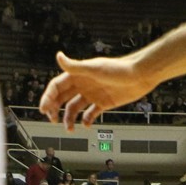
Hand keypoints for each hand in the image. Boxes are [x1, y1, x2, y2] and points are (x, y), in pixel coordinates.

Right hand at [40, 52, 155, 130]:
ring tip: (69, 128)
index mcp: (78, 75)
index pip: (56, 87)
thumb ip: (75, 66)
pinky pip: (90, 113)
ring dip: (69, 118)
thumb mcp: (95, 68)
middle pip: (62, 98)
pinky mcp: (103, 103)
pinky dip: (86, 120)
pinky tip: (85, 125)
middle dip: (54, 109)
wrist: (141, 75)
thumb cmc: (120, 69)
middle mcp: (83, 85)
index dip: (48, 97)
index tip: (43, 109)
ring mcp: (93, 94)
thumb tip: (58, 56)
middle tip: (52, 120)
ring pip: (74, 108)